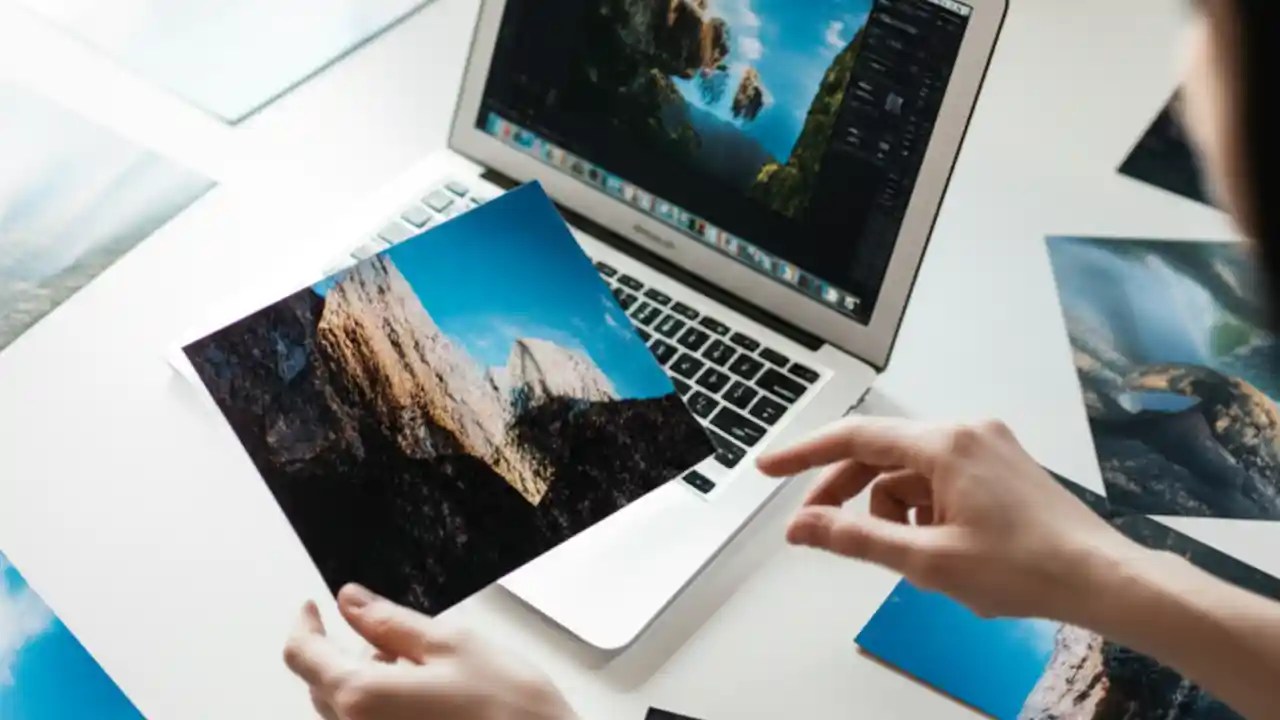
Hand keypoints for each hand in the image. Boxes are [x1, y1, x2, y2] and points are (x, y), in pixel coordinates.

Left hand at [283, 585, 575, 719]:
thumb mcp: (451, 644)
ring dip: (369, 684)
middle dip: (347, 654)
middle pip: (324, 686)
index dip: (304, 625)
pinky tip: (431, 701)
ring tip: (426, 672)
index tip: (313, 606)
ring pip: (348, 710)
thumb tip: (349, 600)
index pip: (303, 656)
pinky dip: (386, 708)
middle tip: (395, 636)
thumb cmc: (509, 709)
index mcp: (361, 696)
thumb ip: (390, 622)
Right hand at [757, 417, 1143, 619]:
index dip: (804, 454)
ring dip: (893, 509)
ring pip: (910, 471)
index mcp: (945, 444)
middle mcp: (965, 431)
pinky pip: (939, 478)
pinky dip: (924, 508)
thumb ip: (856, 539)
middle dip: (845, 492)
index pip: (855, 438)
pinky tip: (939, 545)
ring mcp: (986, 445)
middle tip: (815, 529)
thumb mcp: (927, 561)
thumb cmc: (1025, 568)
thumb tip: (802, 527)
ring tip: (912, 554)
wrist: (1102, 578)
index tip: (768, 467)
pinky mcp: (1000, 464)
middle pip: (880, 453)